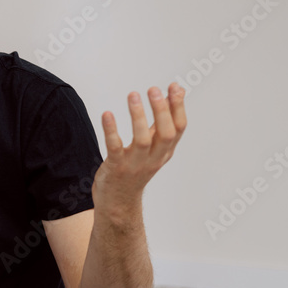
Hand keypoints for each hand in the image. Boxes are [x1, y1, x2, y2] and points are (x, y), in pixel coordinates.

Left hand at [92, 82, 186, 217]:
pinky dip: (111, 131)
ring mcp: (135, 164)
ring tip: (133, 95)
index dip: (178, 107)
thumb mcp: (153, 146)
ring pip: (142, 140)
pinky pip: (115, 148)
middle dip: (161, 110)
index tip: (173, 86)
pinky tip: (107, 115)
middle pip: (166, 133)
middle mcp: (154, 158)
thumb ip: (162, 122)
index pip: (179, 128)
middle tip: (153, 89)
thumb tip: (176, 93)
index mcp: (165, 151)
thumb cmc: (135, 168)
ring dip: (138, 116)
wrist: (118, 201)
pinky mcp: (116, 168)